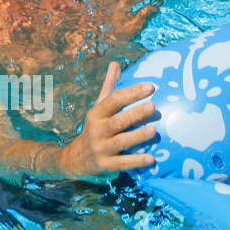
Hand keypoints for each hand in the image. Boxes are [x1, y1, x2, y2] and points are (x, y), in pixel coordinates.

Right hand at [62, 62, 158, 177]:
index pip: (113, 100)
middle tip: (153, 106)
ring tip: (153, 130)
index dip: (131, 93)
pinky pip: (123, 163)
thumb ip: (109, 88)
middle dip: (134, 114)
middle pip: (117, 121)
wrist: (75, 159)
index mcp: (97, 114)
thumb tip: (116, 64)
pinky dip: (136, 161)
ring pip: (121, 142)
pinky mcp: (106, 165)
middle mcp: (97, 130)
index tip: (151, 87)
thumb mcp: (98, 108)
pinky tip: (151, 159)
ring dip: (137, 136)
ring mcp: (101, 148)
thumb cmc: (95, 129)